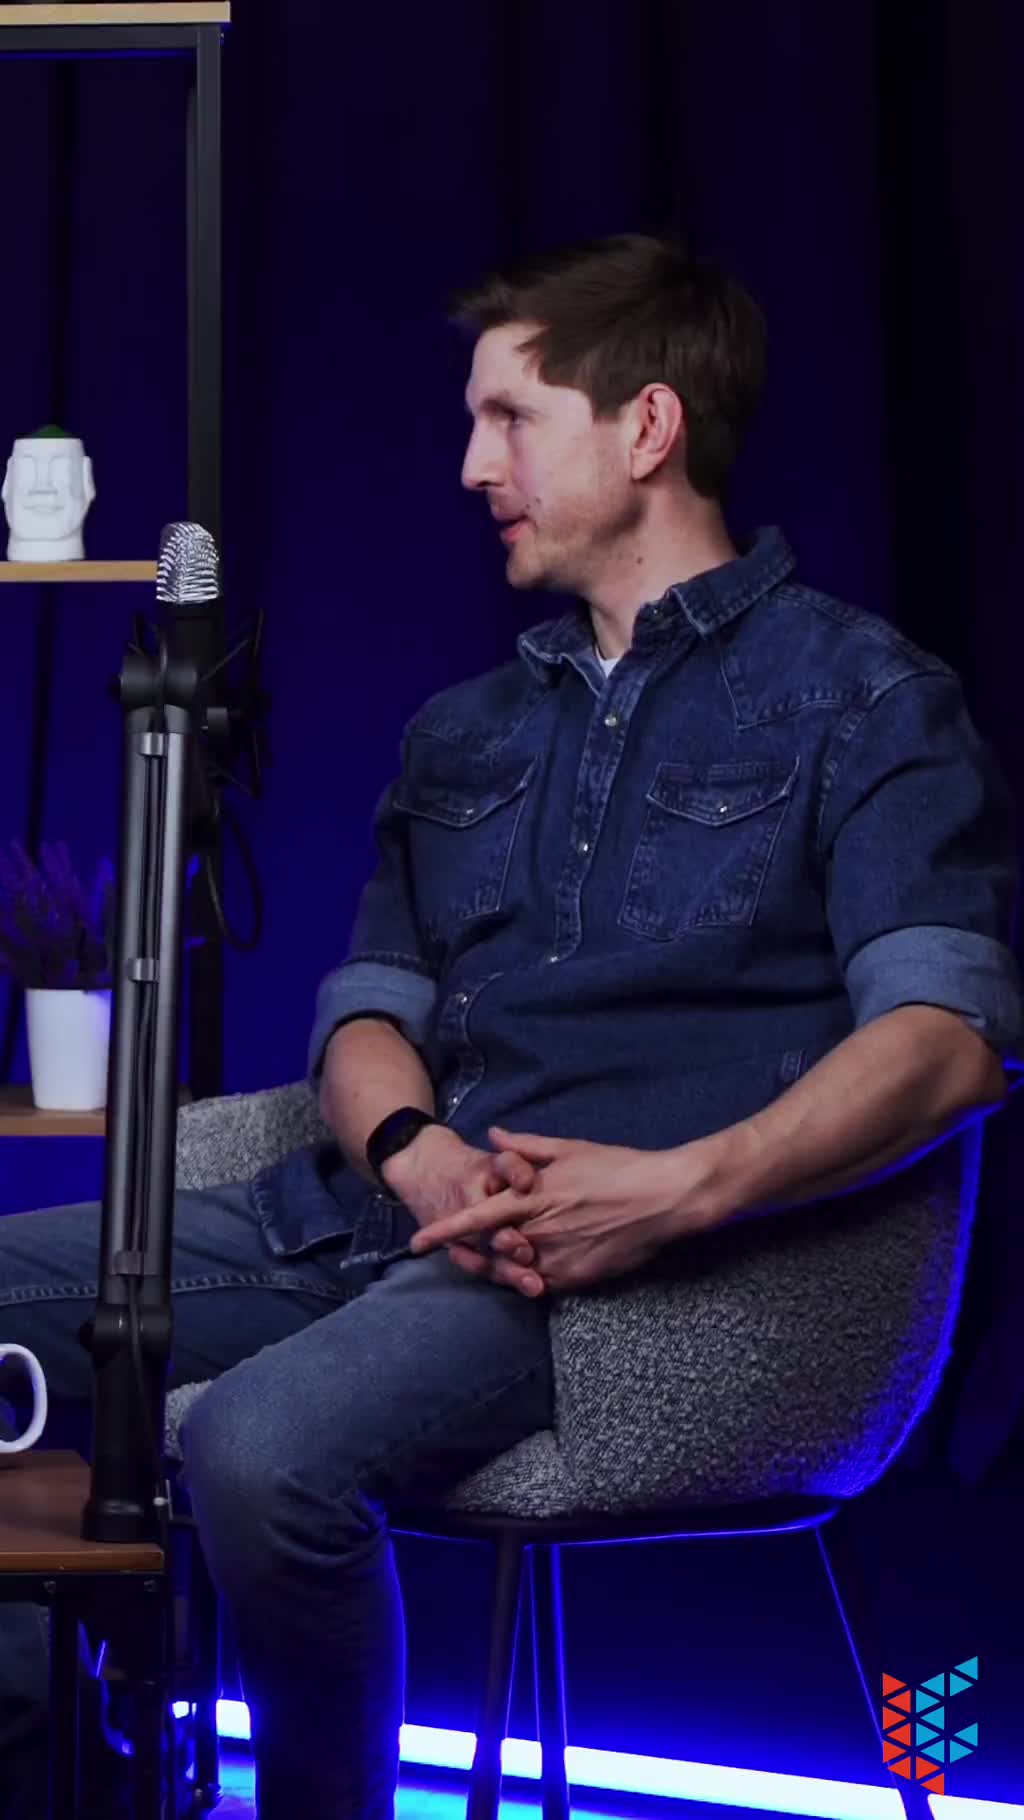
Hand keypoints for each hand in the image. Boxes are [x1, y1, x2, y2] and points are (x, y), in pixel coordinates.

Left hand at [408, 1126, 718, 1293]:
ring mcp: (557, 1258)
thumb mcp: (569, 1148)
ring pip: (512, 1271)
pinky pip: (540, 1282)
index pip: (475, 1218)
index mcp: (533, 1198)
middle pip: (488, 1252)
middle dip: (468, 1254)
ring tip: (487, 1261)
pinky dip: (529, 1276)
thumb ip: (526, 1146)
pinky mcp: (577, 1278)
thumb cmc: (618, 1168)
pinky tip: (529, 1266)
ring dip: (497, 1267)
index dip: (443, 1231)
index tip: (418, 1242)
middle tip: (453, 1254)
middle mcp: (539, 1232)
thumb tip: (494, 1135)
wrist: (664, 1199)